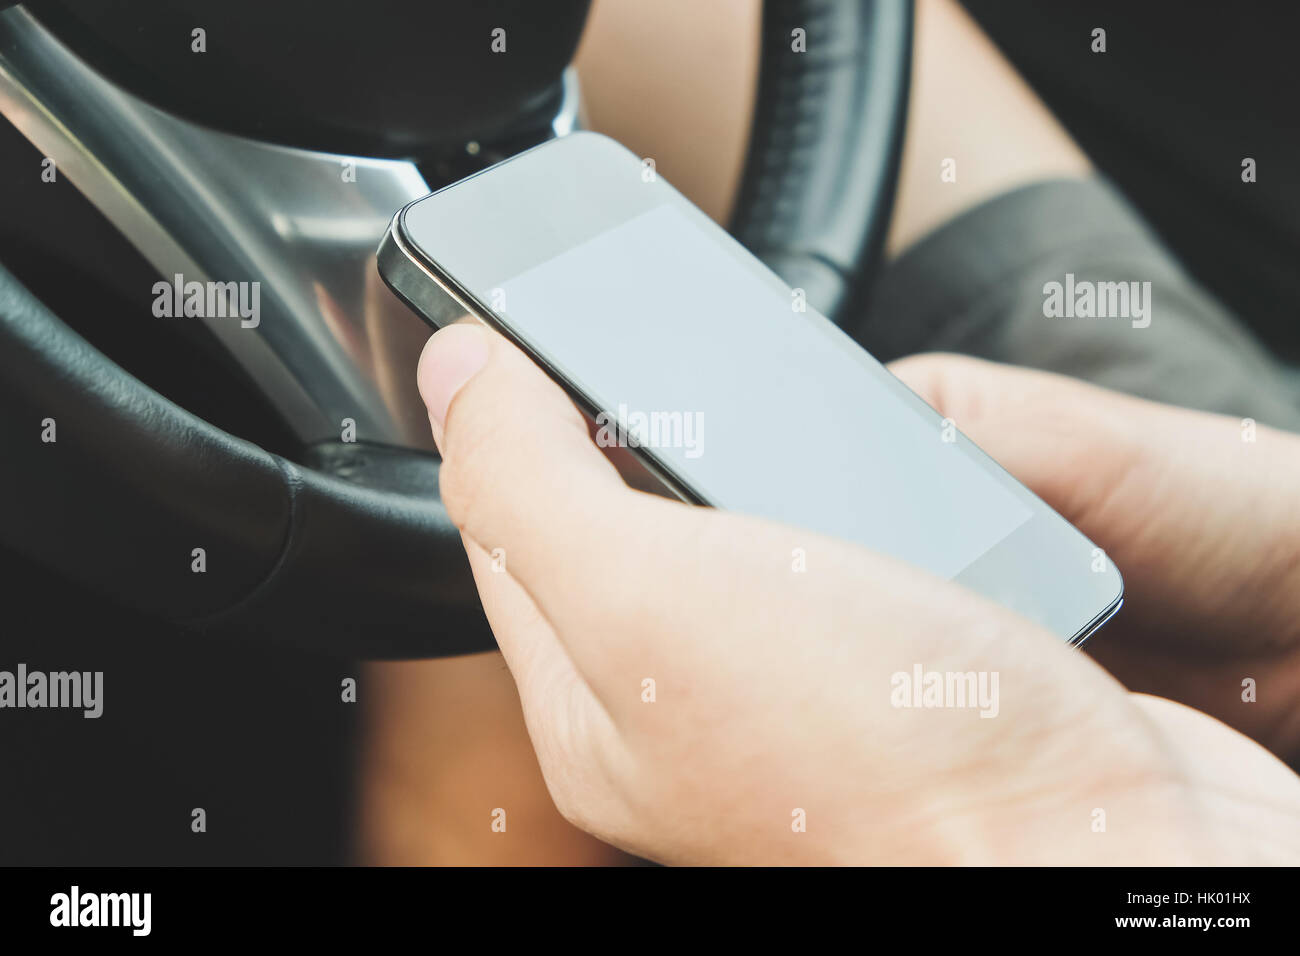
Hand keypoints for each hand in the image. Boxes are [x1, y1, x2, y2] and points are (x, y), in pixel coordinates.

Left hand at [416, 324, 1299, 863]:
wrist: (1104, 842)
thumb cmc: (880, 755)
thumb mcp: (648, 597)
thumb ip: (533, 484)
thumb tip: (454, 376)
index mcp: (597, 707)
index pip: (510, 536)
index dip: (511, 424)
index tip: (532, 330)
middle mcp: (689, 709)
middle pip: (626, 528)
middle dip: (636, 427)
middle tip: (656, 345)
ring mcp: (797, 686)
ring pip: (742, 528)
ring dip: (749, 453)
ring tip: (764, 393)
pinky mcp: (898, 660)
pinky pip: (842, 545)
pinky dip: (843, 490)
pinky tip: (863, 462)